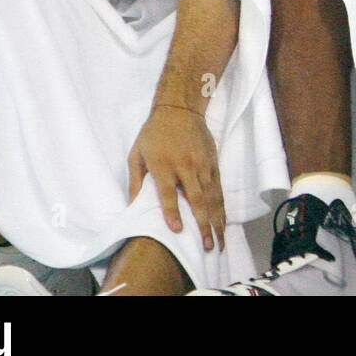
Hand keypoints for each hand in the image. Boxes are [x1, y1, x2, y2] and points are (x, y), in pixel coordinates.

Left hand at [128, 104, 225, 251]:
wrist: (180, 109)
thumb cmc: (154, 133)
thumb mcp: (136, 154)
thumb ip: (135, 181)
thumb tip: (132, 207)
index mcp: (164, 165)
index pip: (169, 193)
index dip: (173, 212)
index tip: (178, 230)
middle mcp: (186, 166)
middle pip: (197, 199)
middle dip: (203, 225)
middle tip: (208, 246)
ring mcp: (202, 165)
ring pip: (212, 197)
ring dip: (217, 220)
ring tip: (219, 240)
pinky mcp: (213, 163)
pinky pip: (218, 188)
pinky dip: (221, 206)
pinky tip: (222, 220)